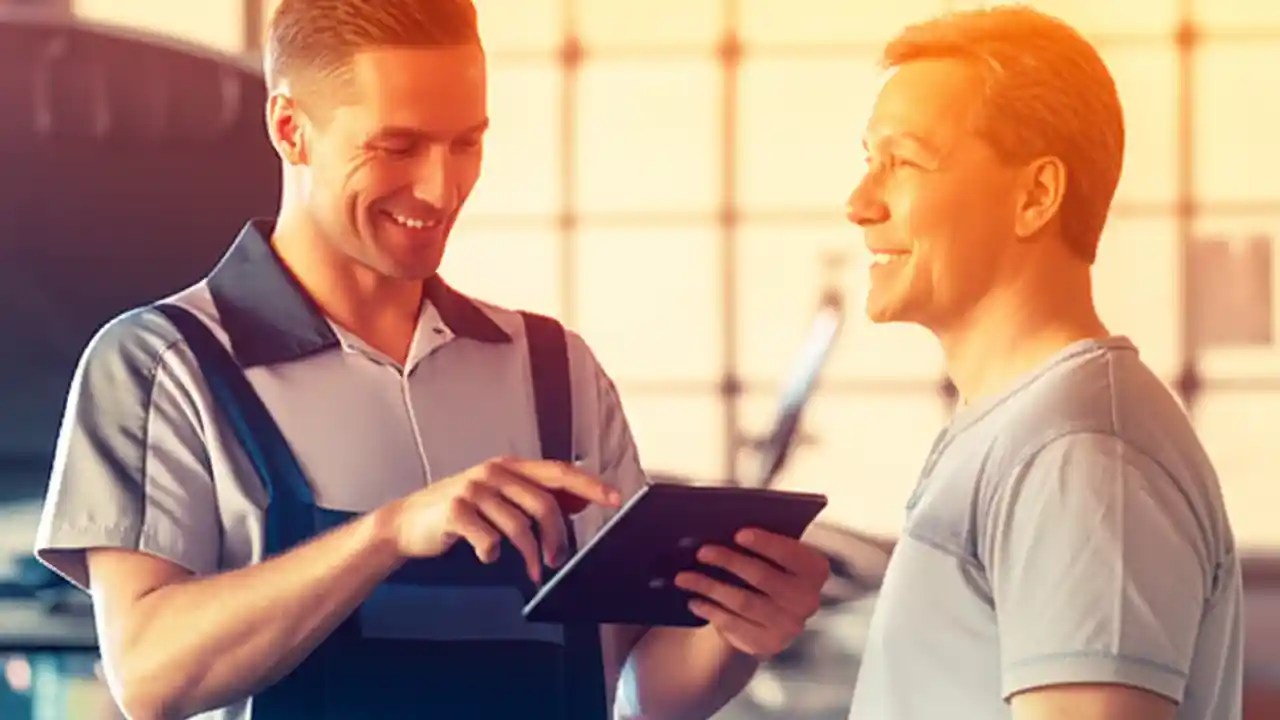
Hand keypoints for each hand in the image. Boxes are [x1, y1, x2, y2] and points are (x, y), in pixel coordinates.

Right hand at [385, 458, 621, 582]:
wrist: (406, 522)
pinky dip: (491, 554)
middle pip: (543, 502)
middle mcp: (493, 472)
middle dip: (558, 536)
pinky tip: (487, 556)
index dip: (589, 485)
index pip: (559, 472)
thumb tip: (578, 502)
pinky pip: (488, 539)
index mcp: (509, 466)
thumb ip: (534, 497)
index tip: (614, 498)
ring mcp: (473, 490)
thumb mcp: (498, 497)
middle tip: (558, 560)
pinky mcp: (455, 511)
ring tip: (532, 569)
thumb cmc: (459, 511)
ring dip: (530, 553)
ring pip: (519, 525)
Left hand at [674, 529, 829, 659]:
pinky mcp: (768, 643)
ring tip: (684, 577)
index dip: (766, 543)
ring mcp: (789, 625)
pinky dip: (711, 610)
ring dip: (710, 587)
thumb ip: (760, 543)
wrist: (769, 616)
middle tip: (701, 552)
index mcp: (814, 569)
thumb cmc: (767, 570)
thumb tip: (721, 526)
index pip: (791, 553)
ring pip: (743, 602)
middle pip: (763, 577)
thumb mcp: (774, 556)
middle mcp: (808, 600)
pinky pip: (734, 625)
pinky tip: (694, 600)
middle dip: (729, 562)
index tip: (738, 534)